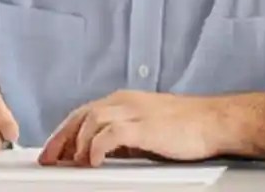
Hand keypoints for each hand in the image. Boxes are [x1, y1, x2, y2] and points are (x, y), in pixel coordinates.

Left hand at [38, 90, 225, 167]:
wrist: (214, 122)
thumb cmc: (185, 127)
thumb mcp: (144, 130)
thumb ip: (121, 138)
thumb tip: (97, 153)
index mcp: (122, 102)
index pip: (82, 114)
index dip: (63, 133)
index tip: (51, 151)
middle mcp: (123, 102)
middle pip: (80, 116)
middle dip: (61, 139)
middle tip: (50, 159)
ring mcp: (133, 112)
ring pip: (91, 120)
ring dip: (78, 143)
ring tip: (73, 163)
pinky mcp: (144, 125)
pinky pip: (111, 133)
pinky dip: (96, 146)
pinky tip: (92, 160)